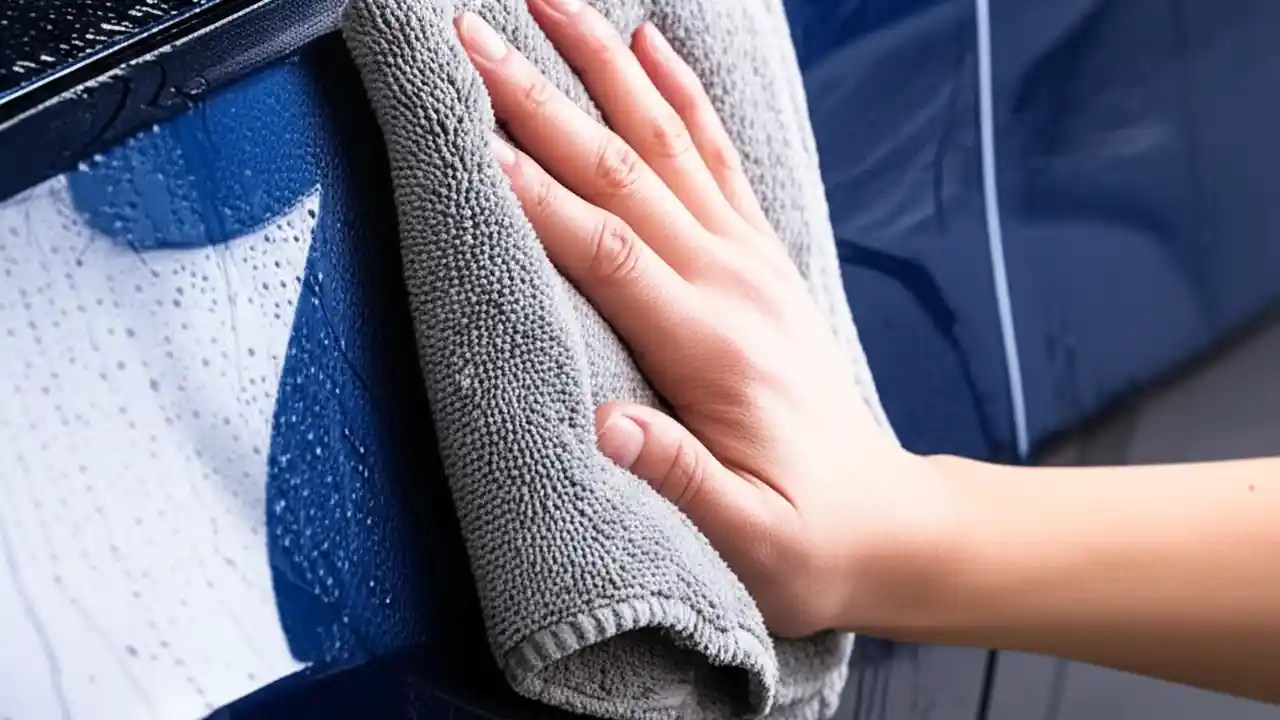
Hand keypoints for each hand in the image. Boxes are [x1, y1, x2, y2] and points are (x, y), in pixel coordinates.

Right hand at [455, 1, 960, 637]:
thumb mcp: (748, 538)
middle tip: (472, 35)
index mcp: (714, 348)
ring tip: (552, 0)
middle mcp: (732, 285)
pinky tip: (649, 42)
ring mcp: (751, 262)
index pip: (609, 250)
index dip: (538, 195)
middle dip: (540, 99)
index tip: (474, 135)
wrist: (892, 523)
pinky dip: (680, 93)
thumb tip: (602, 426)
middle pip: (621, 172)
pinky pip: (715, 156)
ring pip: (666, 141)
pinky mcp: (761, 258)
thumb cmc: (811, 538)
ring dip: (605, 65)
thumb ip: (678, 476)